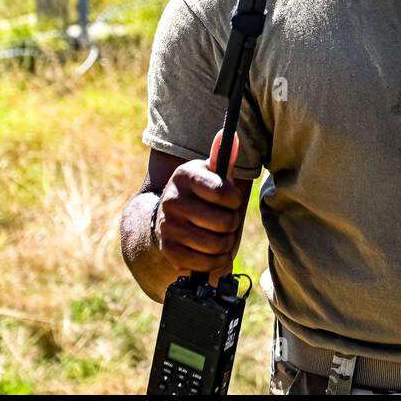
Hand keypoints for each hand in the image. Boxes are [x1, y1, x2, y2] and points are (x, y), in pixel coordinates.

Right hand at [155, 129, 244, 275]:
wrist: (165, 220)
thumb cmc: (199, 195)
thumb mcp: (209, 175)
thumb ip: (223, 159)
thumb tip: (231, 137)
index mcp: (184, 176)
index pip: (224, 192)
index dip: (234, 200)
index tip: (230, 200)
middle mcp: (171, 200)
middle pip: (225, 221)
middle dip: (232, 222)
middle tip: (225, 220)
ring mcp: (168, 227)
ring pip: (218, 244)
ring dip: (226, 242)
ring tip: (219, 234)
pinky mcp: (170, 251)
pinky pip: (208, 263)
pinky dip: (217, 260)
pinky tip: (211, 250)